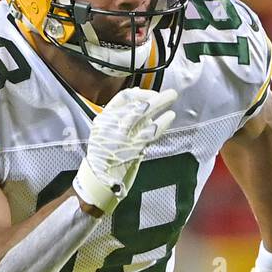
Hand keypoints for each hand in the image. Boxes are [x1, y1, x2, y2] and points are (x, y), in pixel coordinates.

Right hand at [74, 87, 177, 215]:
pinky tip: (169, 117)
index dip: (140, 93)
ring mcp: (124, 136)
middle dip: (155, 97)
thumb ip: (119, 116)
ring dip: (161, 105)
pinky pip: (151, 132)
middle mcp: (113, 125)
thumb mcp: (104, 131)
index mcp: (104, 119)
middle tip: (170, 93)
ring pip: (145, 115)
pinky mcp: (134, 148)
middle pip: (137, 104)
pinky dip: (162, 123)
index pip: (123, 98)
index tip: (150, 94)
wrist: (99, 177)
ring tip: (172, 98)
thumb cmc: (104, 153)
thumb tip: (140, 98)